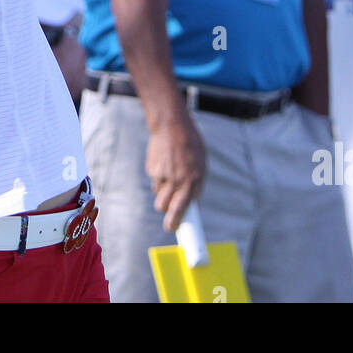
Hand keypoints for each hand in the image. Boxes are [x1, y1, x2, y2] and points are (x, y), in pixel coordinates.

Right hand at [145, 113, 206, 232]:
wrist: (172, 125)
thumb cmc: (191, 145)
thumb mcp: (201, 164)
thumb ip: (196, 184)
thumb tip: (192, 202)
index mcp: (191, 180)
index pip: (181, 208)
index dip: (175, 221)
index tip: (172, 228)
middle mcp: (176, 179)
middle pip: (163, 206)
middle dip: (165, 211)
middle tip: (168, 213)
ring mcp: (162, 174)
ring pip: (158, 194)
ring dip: (163, 192)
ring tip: (170, 177)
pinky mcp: (152, 168)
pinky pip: (155, 181)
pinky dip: (159, 177)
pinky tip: (165, 163)